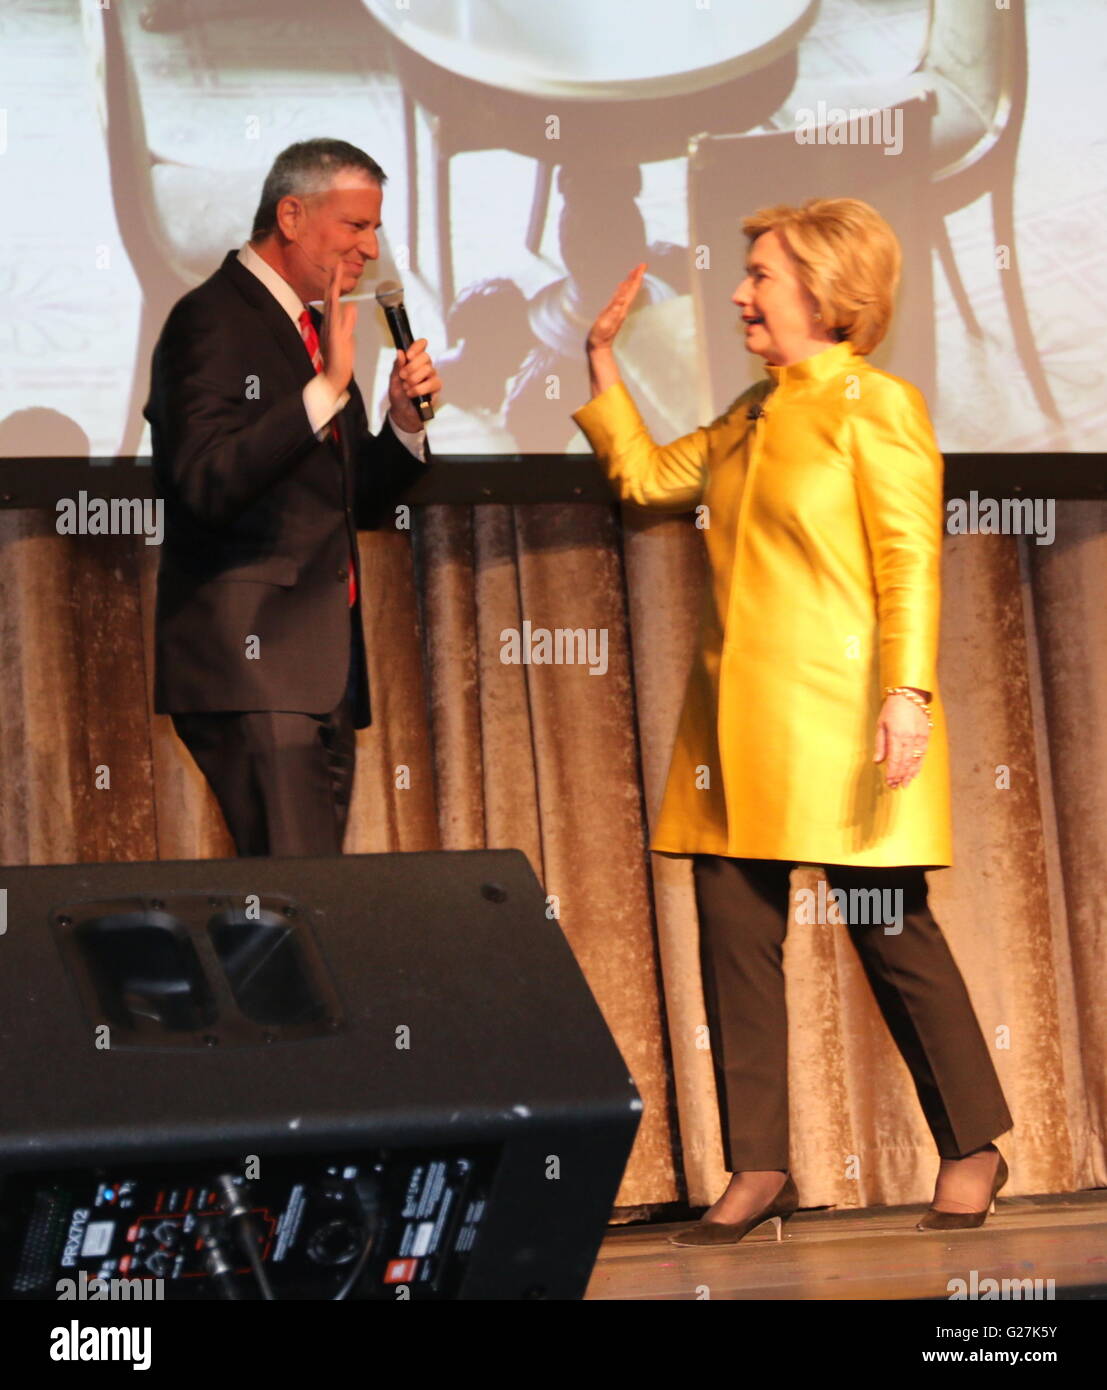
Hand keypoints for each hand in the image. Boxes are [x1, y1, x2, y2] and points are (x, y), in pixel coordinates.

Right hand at [321, 259, 356, 394]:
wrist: (334, 377)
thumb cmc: (340, 359)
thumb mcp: (347, 336)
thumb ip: (348, 321)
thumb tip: (352, 306)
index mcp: (332, 323)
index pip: (333, 300)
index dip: (335, 285)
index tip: (338, 270)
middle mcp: (328, 323)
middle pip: (330, 297)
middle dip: (333, 280)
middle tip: (337, 263)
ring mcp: (330, 329)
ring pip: (331, 303)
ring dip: (333, 287)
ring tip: (336, 271)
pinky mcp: (334, 337)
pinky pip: (334, 318)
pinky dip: (334, 306)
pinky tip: (336, 295)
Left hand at [387, 337, 441, 431]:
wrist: (403, 413)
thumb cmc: (399, 396)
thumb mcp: (393, 380)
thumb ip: (397, 366)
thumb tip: (400, 352)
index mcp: (414, 361)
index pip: (421, 345)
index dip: (417, 347)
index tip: (409, 355)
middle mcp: (425, 366)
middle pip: (425, 357)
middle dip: (411, 367)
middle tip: (403, 377)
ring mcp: (432, 376)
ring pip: (428, 370)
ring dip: (414, 379)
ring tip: (406, 388)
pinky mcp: (436, 387)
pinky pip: (432, 383)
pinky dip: (419, 389)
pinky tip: (412, 394)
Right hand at [586, 263, 646, 354]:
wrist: (599, 347)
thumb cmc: (600, 336)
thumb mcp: (605, 323)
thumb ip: (613, 310)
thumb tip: (622, 298)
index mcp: (621, 308)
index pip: (631, 290)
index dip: (636, 278)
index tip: (642, 266)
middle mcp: (622, 308)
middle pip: (632, 290)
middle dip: (636, 277)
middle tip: (641, 265)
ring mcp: (619, 311)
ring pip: (627, 293)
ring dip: (631, 282)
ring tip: (634, 272)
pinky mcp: (614, 313)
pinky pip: (621, 297)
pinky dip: (623, 290)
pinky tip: (622, 287)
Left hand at [873, 692, 930, 789]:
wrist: (910, 695)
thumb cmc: (892, 709)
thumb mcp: (881, 724)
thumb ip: (881, 744)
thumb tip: (878, 761)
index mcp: (897, 735)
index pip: (895, 760)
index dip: (892, 773)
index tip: (889, 782)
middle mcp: (910, 738)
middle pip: (905, 763)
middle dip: (900, 776)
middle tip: (895, 786)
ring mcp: (920, 738)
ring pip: (915, 760)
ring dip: (910, 774)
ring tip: (905, 784)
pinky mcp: (926, 736)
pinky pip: (923, 754)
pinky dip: (919, 765)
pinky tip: (915, 772)